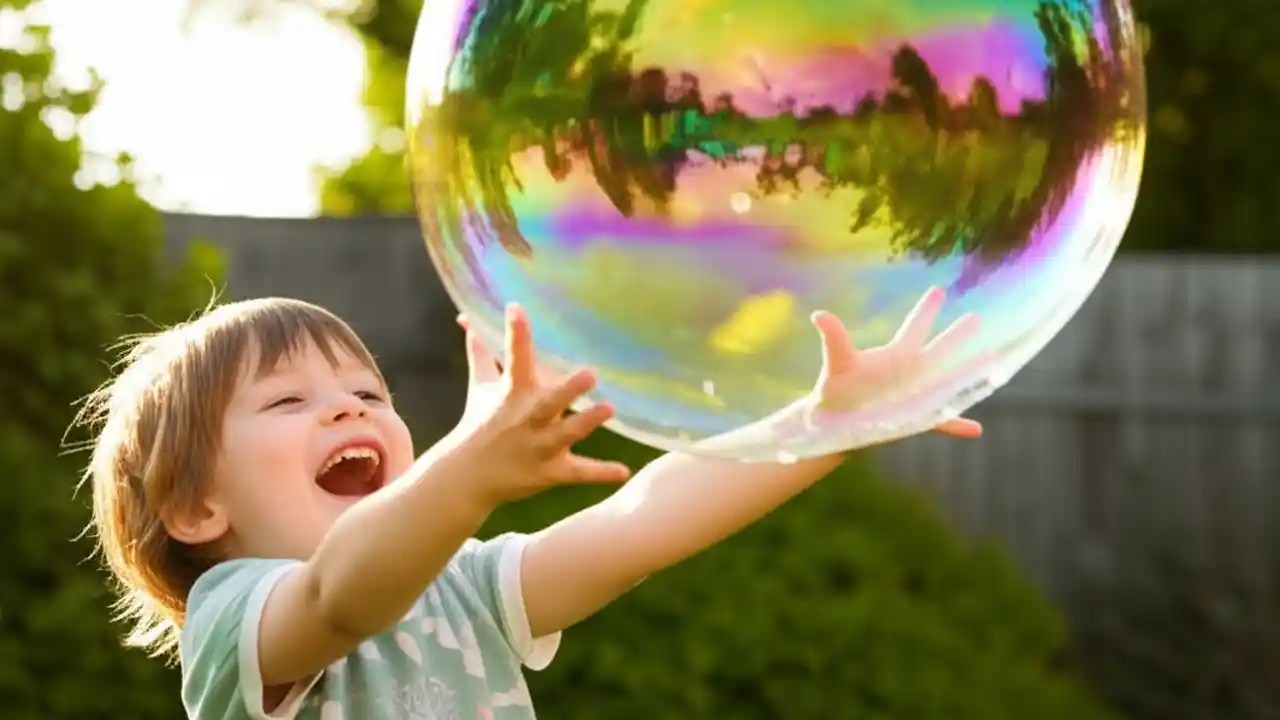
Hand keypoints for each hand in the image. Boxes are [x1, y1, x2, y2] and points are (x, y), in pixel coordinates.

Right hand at [451, 304, 630, 505]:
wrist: (466, 478)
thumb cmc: (478, 425)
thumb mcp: (480, 388)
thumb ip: (481, 353)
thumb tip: (467, 320)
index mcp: (512, 394)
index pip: (514, 359)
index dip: (516, 334)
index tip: (516, 308)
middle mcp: (526, 419)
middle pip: (548, 402)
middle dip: (568, 389)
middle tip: (591, 373)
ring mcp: (538, 447)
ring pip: (566, 434)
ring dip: (587, 422)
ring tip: (609, 408)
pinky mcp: (549, 472)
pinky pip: (577, 472)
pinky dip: (600, 473)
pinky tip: (623, 471)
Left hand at [809, 286, 984, 439]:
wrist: (834, 423)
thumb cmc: (835, 389)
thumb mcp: (838, 363)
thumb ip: (834, 339)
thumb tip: (818, 314)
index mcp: (896, 355)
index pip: (915, 327)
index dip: (927, 309)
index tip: (938, 290)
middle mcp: (911, 372)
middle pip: (941, 349)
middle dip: (958, 335)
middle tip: (977, 317)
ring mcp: (917, 396)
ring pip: (950, 382)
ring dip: (970, 373)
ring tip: (994, 358)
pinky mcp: (916, 420)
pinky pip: (942, 423)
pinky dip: (957, 425)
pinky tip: (976, 429)